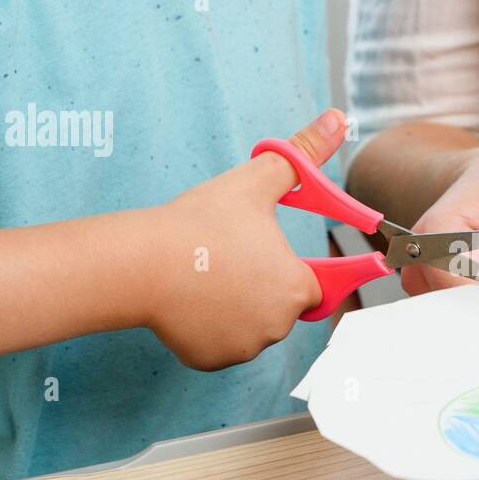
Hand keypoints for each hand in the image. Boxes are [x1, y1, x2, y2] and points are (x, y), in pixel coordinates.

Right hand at [142, 109, 344, 370]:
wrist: (140, 263)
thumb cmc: (198, 223)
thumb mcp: (256, 181)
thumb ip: (303, 155)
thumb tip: (338, 119)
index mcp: (297, 287)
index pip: (313, 283)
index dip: (290, 265)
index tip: (263, 255)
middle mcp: (277, 325)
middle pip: (280, 306)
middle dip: (260, 285)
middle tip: (226, 258)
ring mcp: (244, 347)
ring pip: (250, 324)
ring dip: (236, 307)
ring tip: (206, 276)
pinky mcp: (211, 360)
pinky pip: (220, 343)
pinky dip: (209, 327)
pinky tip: (190, 301)